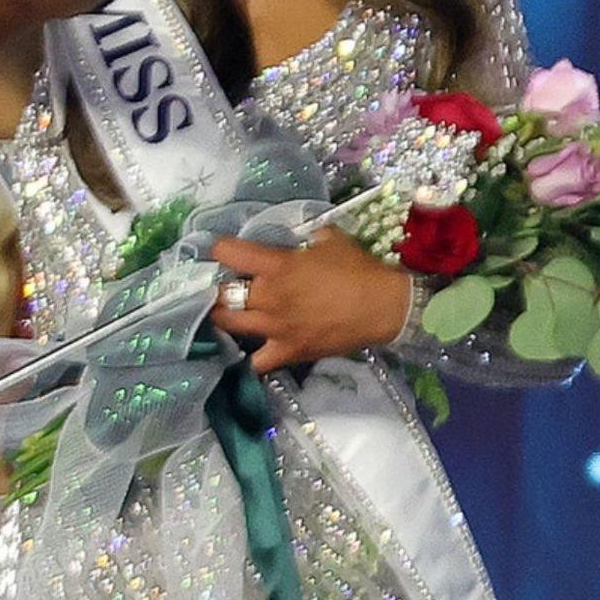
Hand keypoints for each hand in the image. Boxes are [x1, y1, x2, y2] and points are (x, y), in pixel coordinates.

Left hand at [206, 227, 412, 372]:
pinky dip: (251, 357)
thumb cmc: (357, 268)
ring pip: (230, 326)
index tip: (218, 248)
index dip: (219, 248)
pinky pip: (257, 362)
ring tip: (226, 311)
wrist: (383, 306)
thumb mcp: (330, 238)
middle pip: (222, 295)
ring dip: (223, 316)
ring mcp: (276, 329)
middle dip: (216, 287)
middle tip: (219, 283)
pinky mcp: (289, 352)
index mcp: (277, 267)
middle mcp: (269, 298)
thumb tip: (299, 239)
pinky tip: (251, 348)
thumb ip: (306, 237)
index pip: (230, 253)